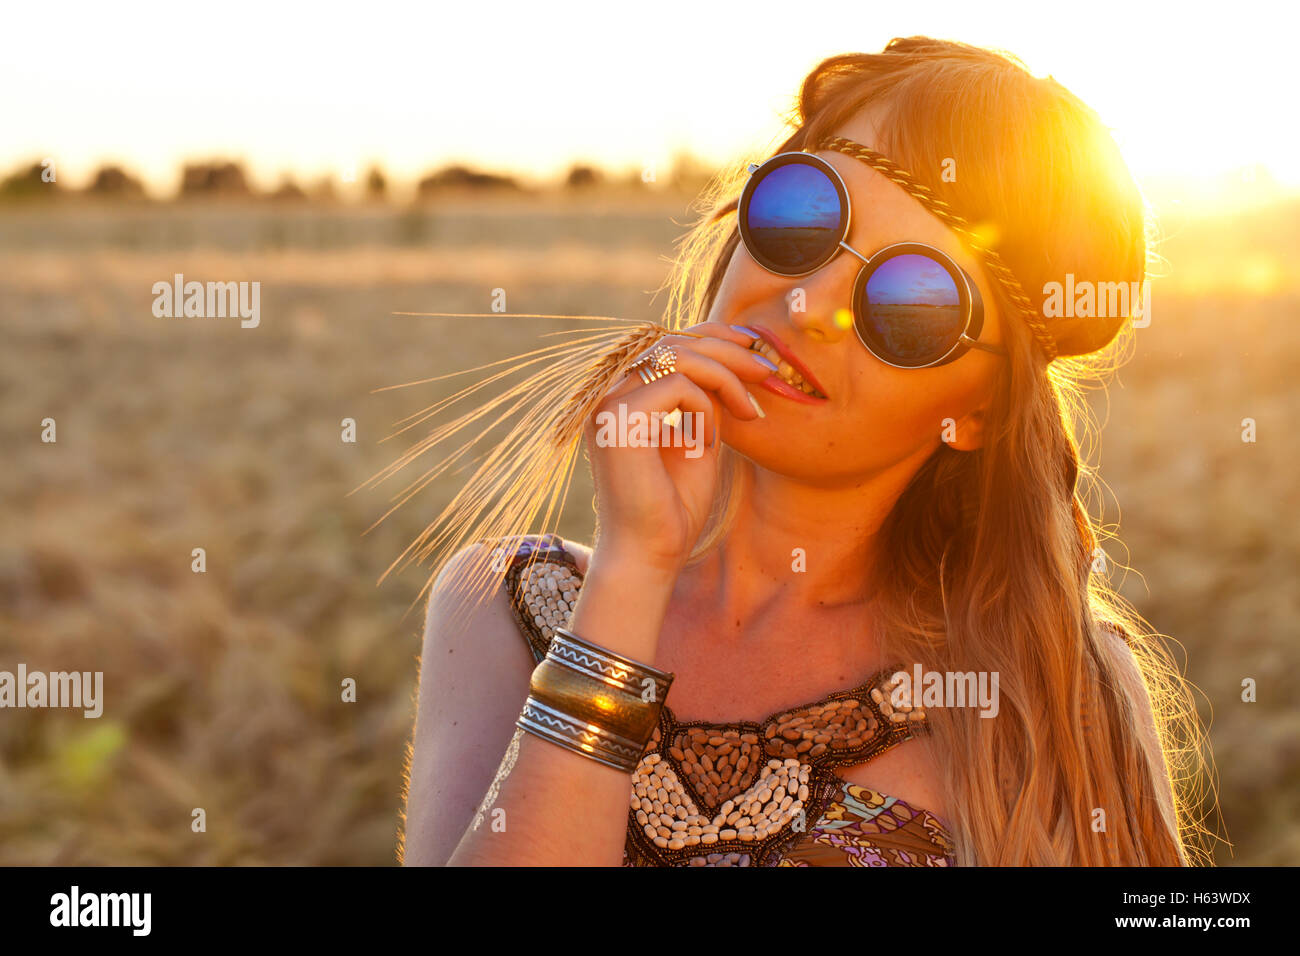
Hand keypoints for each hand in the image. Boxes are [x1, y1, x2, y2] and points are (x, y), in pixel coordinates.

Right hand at [582, 322, 770, 574]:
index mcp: (621, 395)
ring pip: (675, 354)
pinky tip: (708, 442)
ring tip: (750, 410)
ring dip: (726, 376)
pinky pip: (677, 384)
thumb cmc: (675, 505)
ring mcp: (607, 405)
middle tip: (769, 370)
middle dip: (728, 349)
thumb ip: (706, 396)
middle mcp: (606, 394)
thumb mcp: (700, 436)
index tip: (754, 347)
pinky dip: (704, 407)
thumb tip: (732, 354)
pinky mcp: (617, 419)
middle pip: (671, 340)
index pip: (665, 343)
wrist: (653, 553)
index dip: (712, 336)